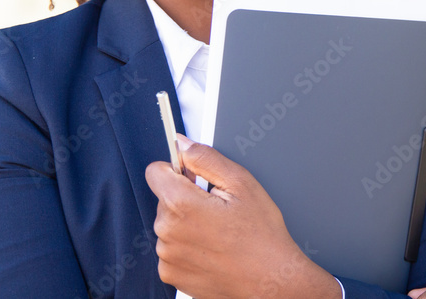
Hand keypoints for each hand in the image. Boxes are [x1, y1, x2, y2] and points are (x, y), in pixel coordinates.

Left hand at [145, 135, 340, 298]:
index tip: (194, 178)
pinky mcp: (171, 274)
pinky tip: (212, 250)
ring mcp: (167, 256)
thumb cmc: (262, 236)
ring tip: (218, 232)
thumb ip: (206, 158)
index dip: (177, 170)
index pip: (155, 172)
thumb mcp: (241, 183)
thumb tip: (182, 144)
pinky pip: (171, 249)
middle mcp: (167, 231)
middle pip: (164, 198)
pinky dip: (187, 247)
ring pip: (168, 224)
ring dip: (187, 223)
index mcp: (181, 204)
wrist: (270, 281)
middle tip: (218, 209)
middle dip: (186, 198)